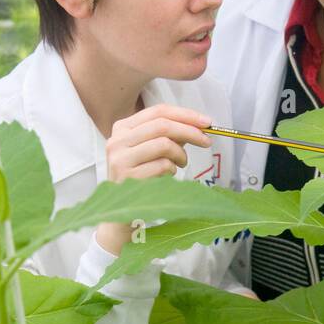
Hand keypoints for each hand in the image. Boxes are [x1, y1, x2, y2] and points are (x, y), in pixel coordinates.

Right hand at [96, 103, 212, 256]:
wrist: (122, 211)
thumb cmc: (141, 178)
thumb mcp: (151, 151)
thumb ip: (169, 136)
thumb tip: (199, 125)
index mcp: (122, 128)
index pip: (158, 111)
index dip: (185, 114)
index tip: (206, 122)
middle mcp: (117, 140)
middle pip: (162, 125)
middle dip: (190, 132)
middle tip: (206, 141)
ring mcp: (120, 159)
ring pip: (164, 144)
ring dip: (181, 155)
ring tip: (181, 163)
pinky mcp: (128, 177)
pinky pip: (162, 166)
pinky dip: (172, 171)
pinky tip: (168, 177)